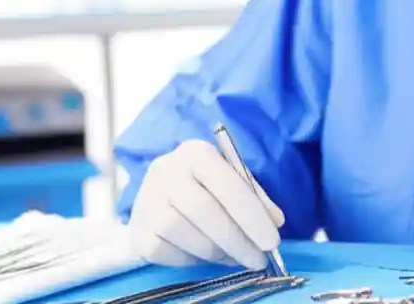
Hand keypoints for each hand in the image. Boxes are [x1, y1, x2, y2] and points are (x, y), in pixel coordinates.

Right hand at [127, 139, 285, 269]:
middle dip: (238, 240)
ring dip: (218, 252)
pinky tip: (203, 255)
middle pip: (205, 212)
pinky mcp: (138, 231)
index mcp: (194, 153)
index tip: (272, 241)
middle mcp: (166, 171)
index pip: (227, 185)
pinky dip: (192, 260)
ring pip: (187, 235)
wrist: (157, 198)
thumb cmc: (202, 187)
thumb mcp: (230, 181)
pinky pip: (169, 254)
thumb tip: (274, 221)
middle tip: (258, 259)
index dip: (252, 216)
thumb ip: (254, 198)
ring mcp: (147, 201)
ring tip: (234, 256)